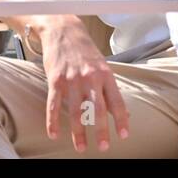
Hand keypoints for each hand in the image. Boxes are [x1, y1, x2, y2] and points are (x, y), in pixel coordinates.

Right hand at [34, 17, 129, 152]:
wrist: (63, 30)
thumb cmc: (84, 50)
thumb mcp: (102, 65)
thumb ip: (109, 88)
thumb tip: (121, 111)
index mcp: (105, 74)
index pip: (116, 101)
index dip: (121, 119)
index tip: (124, 135)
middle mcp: (90, 77)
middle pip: (97, 110)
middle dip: (101, 131)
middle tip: (103, 147)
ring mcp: (71, 79)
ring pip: (76, 111)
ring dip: (78, 132)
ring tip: (81, 147)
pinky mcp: (55, 80)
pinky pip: (53, 105)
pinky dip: (53, 122)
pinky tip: (55, 134)